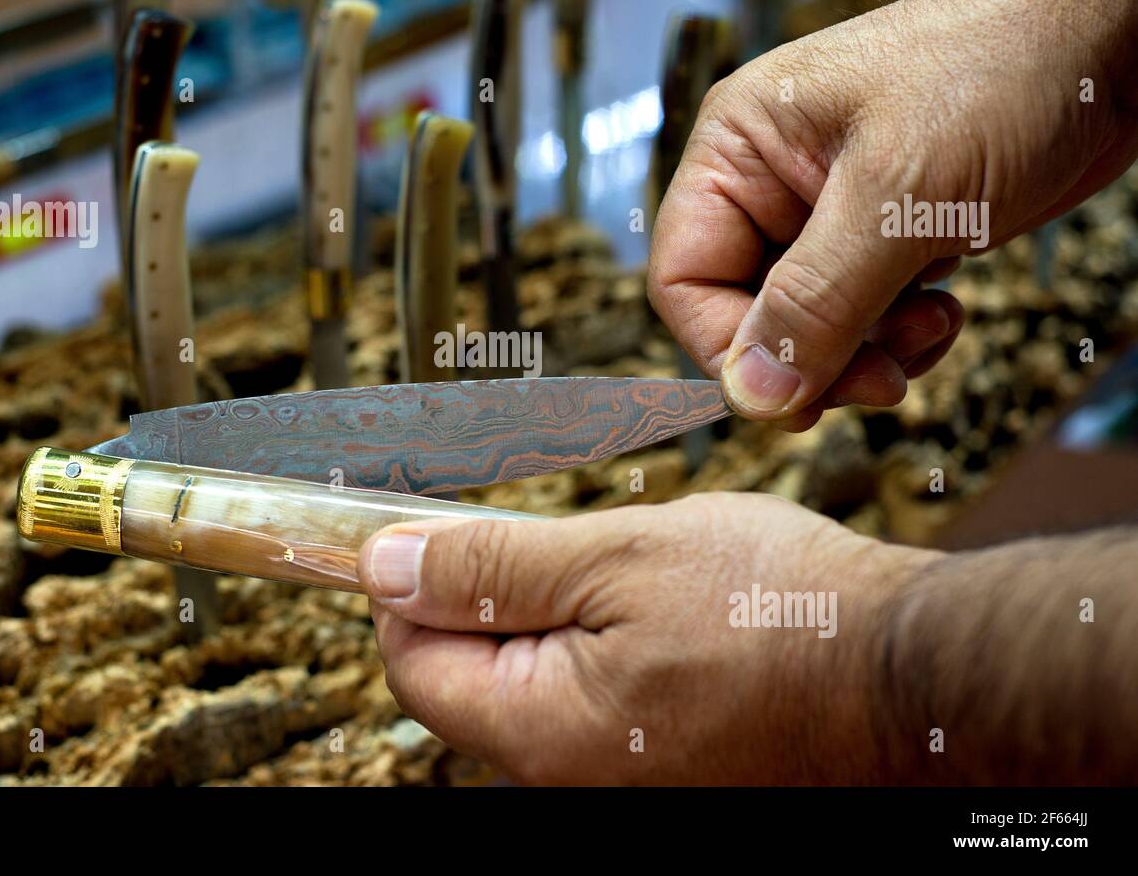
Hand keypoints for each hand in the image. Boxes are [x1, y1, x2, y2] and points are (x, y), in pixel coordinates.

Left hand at [357, 495, 932, 783]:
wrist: (908, 671)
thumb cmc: (782, 616)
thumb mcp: (617, 559)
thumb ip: (491, 569)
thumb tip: (388, 567)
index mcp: (540, 728)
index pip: (412, 659)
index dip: (407, 582)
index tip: (428, 523)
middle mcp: (567, 772)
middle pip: (470, 672)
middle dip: (493, 588)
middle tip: (557, 533)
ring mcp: (616, 773)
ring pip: (536, 673)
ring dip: (555, 606)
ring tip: (627, 563)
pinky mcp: (656, 758)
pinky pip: (593, 691)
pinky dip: (602, 634)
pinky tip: (659, 601)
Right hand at [649, 0, 1137, 429]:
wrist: (1105, 38)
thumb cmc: (998, 71)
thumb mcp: (897, 194)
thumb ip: (816, 301)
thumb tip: (753, 396)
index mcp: (738, 150)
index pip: (684, 278)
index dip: (729, 348)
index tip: (797, 394)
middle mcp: (769, 184)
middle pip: (745, 314)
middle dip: (814, 356)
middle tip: (882, 380)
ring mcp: (826, 213)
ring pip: (806, 328)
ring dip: (866, 353)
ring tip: (930, 323)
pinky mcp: (880, 237)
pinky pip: (859, 320)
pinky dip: (898, 337)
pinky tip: (945, 308)